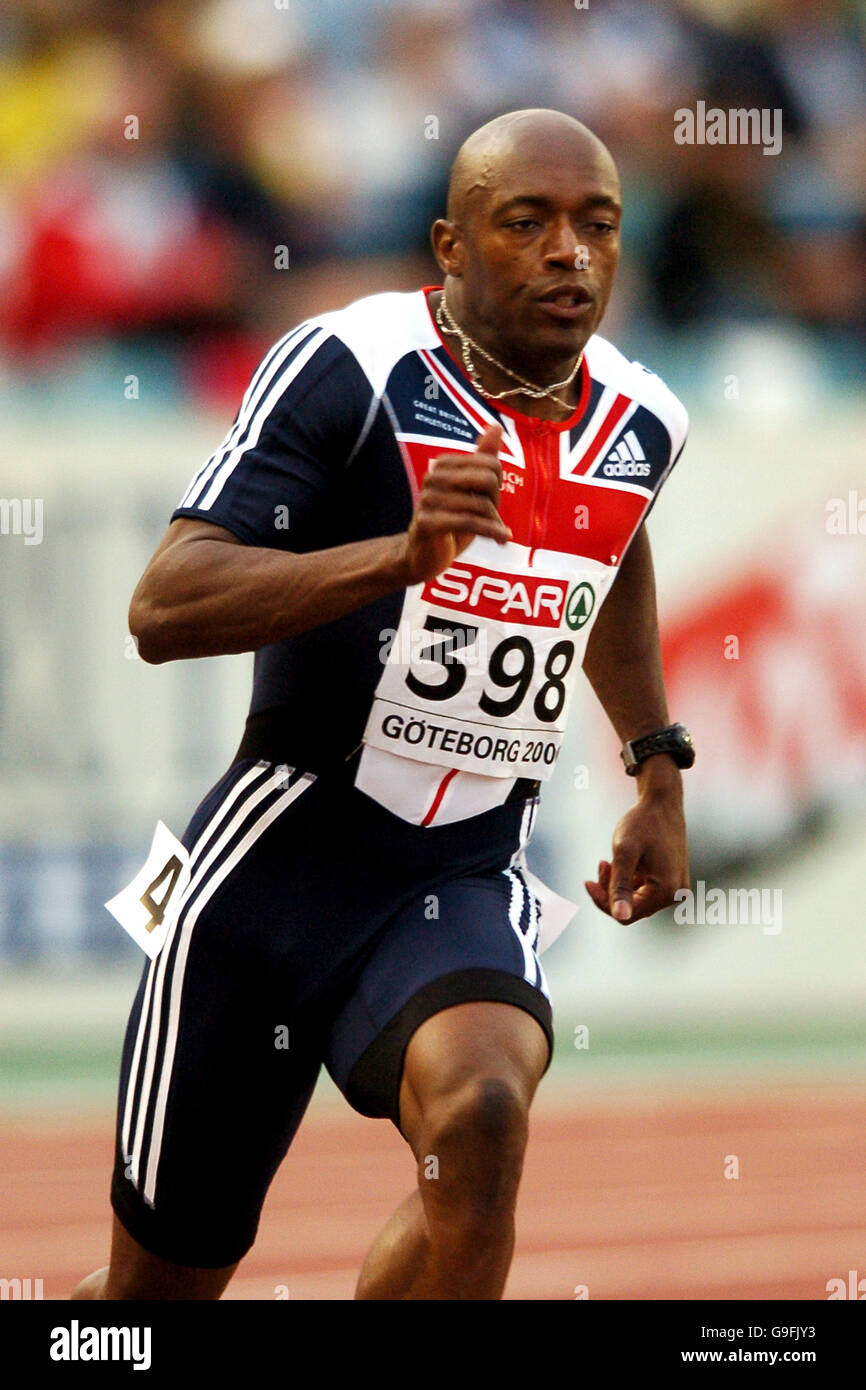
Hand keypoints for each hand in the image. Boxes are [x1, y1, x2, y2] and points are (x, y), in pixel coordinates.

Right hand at [400, 424, 510, 583]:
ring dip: (494, 522)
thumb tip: (496, 426)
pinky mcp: (427, 524)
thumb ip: (483, 459)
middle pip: (488, 480)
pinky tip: (502, 539)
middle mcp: (433, 477)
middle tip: (490, 517)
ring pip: (480, 505)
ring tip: (494, 532)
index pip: (491, 464)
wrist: (423, 555)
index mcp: (443, 463)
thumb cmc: (450, 521)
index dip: (497, 485)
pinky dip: (491, 531)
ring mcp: (428, 500)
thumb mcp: (471, 490)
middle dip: (495, 502)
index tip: (490, 500)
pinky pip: (469, 522)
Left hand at [585, 782, 688, 923]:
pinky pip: (645, 891)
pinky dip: (630, 880)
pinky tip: (622, 861)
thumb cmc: (642, 823)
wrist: (662, 803)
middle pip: (632, 908)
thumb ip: (620, 885)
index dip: (603, 901)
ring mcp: (677, 889)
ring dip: (619, 884)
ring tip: (609, 861)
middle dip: (611, 890)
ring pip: (637, 900)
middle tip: (602, 864)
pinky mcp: (673, 882)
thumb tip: (621, 917)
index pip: (626, 914)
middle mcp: (676, 894)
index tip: (587, 881)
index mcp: (667, 890)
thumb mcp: (624, 852)